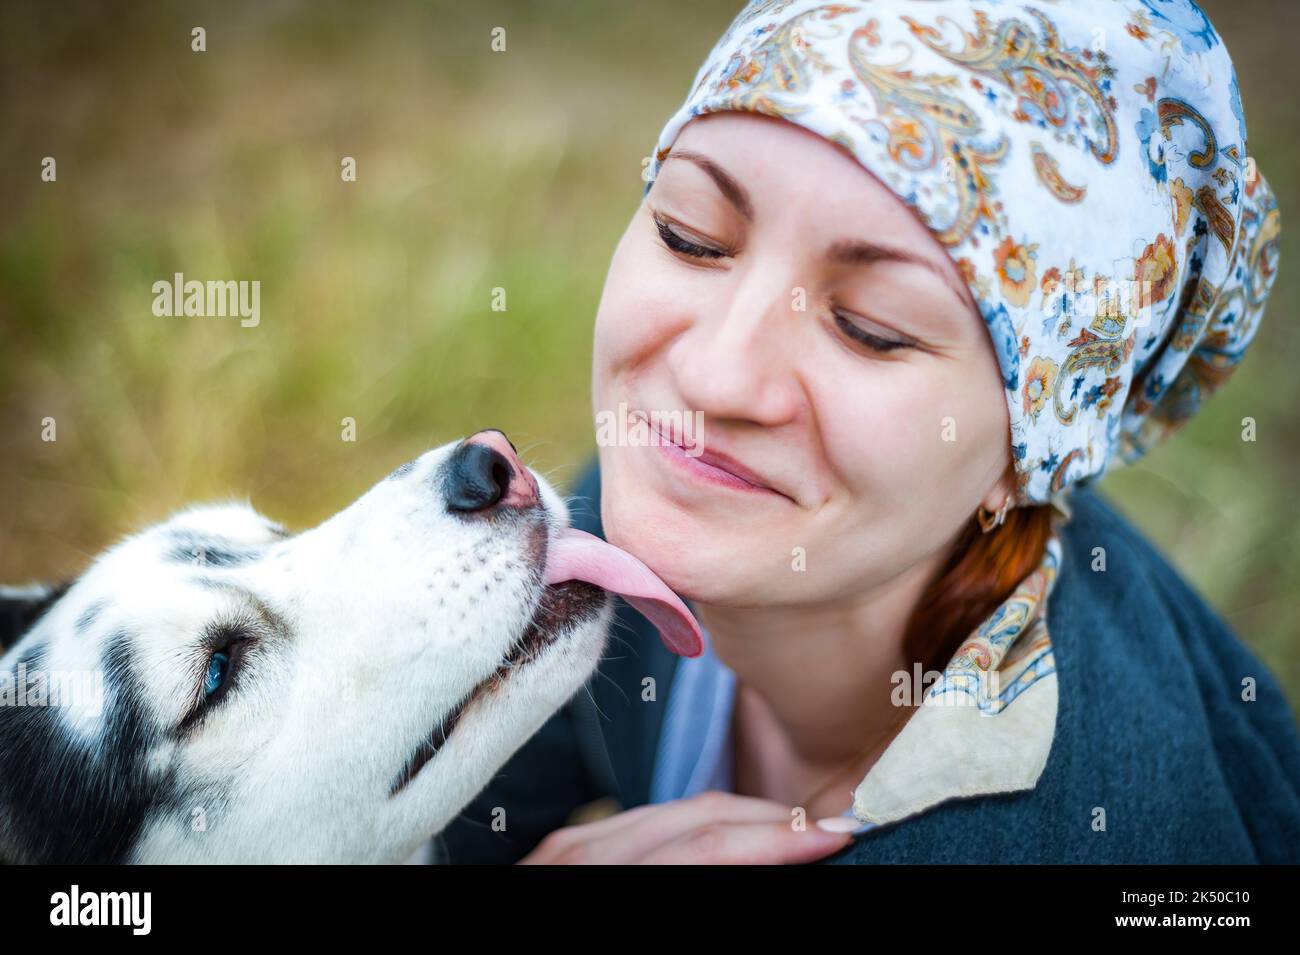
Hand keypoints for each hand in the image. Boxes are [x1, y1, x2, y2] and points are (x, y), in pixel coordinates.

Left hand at [518, 791, 855, 863]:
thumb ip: (701, 890)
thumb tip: (774, 873)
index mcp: (607, 894)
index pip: (706, 849)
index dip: (780, 837)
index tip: (838, 836)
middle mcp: (579, 860)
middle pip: (697, 816)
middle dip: (773, 820)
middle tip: (834, 829)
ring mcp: (565, 849)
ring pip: (672, 809)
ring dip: (739, 818)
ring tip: (795, 831)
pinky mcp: (560, 850)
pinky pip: (640, 820)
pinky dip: (693, 824)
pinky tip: (728, 834)